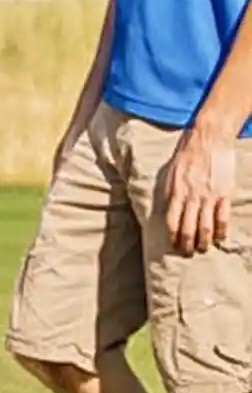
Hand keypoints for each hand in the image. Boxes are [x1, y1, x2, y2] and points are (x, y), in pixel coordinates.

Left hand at [166, 130, 236, 254]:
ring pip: (205, 227)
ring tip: (202, 249)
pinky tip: (220, 238)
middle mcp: (191, 197)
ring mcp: (208, 197)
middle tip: (187, 253)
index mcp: (175, 192)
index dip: (173, 236)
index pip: (172, 221)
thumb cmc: (187, 153)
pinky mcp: (224, 194)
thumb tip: (168, 207)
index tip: (174, 244)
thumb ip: (170, 191)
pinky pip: (222, 217)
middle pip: (188, 228)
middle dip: (186, 244)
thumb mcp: (171, 172)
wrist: (208, 139)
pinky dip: (221, 231)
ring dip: (203, 241)